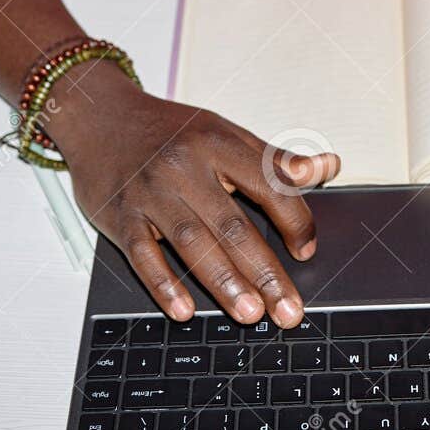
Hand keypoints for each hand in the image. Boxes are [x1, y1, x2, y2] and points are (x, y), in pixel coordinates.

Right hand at [44, 62, 339, 326]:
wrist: (101, 116)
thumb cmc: (170, 130)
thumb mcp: (225, 132)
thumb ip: (275, 159)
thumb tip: (328, 166)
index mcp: (218, 143)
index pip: (268, 184)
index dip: (294, 219)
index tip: (307, 250)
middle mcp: (184, 168)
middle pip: (232, 225)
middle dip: (265, 271)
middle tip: (288, 309)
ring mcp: (151, 194)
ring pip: (192, 243)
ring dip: (224, 283)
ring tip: (251, 313)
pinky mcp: (121, 216)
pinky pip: (142, 255)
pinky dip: (164, 284)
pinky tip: (184, 309)